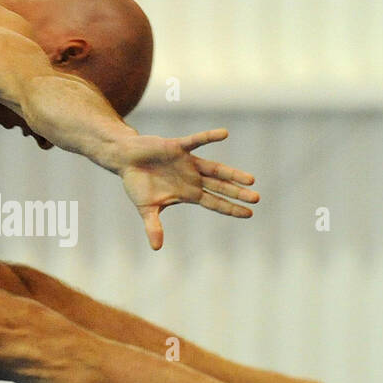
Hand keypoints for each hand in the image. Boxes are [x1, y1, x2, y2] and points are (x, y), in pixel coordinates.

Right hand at [116, 129, 258, 249]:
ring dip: (231, 174)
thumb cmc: (138, 184)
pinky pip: (196, 141)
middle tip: (257, 198)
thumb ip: (153, 226)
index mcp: (188, 193)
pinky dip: (208, 137)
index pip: (214, 202)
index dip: (231, 208)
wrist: (125, 160)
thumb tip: (156, 248)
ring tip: (251, 180)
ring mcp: (187, 162)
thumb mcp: (146, 208)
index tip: (249, 214)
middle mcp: (193, 178)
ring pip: (215, 169)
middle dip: (237, 193)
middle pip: (220, 187)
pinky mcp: (177, 147)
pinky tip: (224, 134)